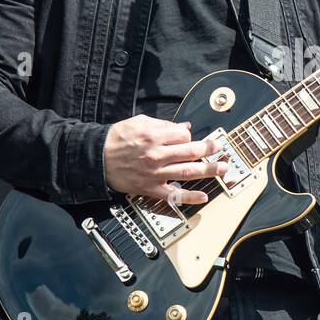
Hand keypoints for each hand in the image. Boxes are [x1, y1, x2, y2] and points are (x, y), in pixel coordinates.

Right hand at [102, 115, 227, 204]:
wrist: (96, 159)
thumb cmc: (115, 140)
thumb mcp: (137, 123)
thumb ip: (163, 124)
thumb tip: (183, 127)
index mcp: (153, 135)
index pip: (183, 135)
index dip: (189, 135)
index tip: (189, 138)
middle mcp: (157, 154)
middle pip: (191, 151)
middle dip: (209, 149)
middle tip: (221, 148)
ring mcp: (155, 173)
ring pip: (188, 171)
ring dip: (209, 170)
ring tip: (223, 168)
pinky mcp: (151, 188)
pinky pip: (173, 194)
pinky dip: (189, 196)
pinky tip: (203, 196)